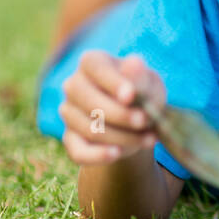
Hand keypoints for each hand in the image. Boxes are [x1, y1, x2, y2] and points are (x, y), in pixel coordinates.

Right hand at [59, 51, 165, 166]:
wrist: (136, 119)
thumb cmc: (143, 93)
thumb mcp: (149, 83)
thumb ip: (141, 77)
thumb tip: (135, 63)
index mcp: (91, 62)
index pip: (97, 69)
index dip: (113, 83)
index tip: (131, 96)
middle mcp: (73, 85)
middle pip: (90, 103)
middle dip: (120, 115)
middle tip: (145, 121)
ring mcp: (69, 112)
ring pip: (91, 130)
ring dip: (123, 137)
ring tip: (149, 139)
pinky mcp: (70, 138)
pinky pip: (79, 152)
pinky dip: (98, 156)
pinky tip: (117, 154)